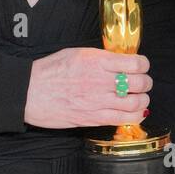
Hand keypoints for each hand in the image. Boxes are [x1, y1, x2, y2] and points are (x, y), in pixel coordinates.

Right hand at [24, 47, 150, 129]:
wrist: (29, 92)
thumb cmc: (49, 71)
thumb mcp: (77, 54)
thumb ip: (100, 58)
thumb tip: (120, 61)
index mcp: (97, 60)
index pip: (136, 63)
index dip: (143, 65)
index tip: (141, 67)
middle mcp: (101, 80)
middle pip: (140, 83)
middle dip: (145, 83)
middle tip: (142, 83)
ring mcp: (98, 101)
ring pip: (137, 103)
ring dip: (142, 101)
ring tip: (138, 98)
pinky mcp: (93, 118)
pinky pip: (124, 119)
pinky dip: (134, 115)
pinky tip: (132, 112)